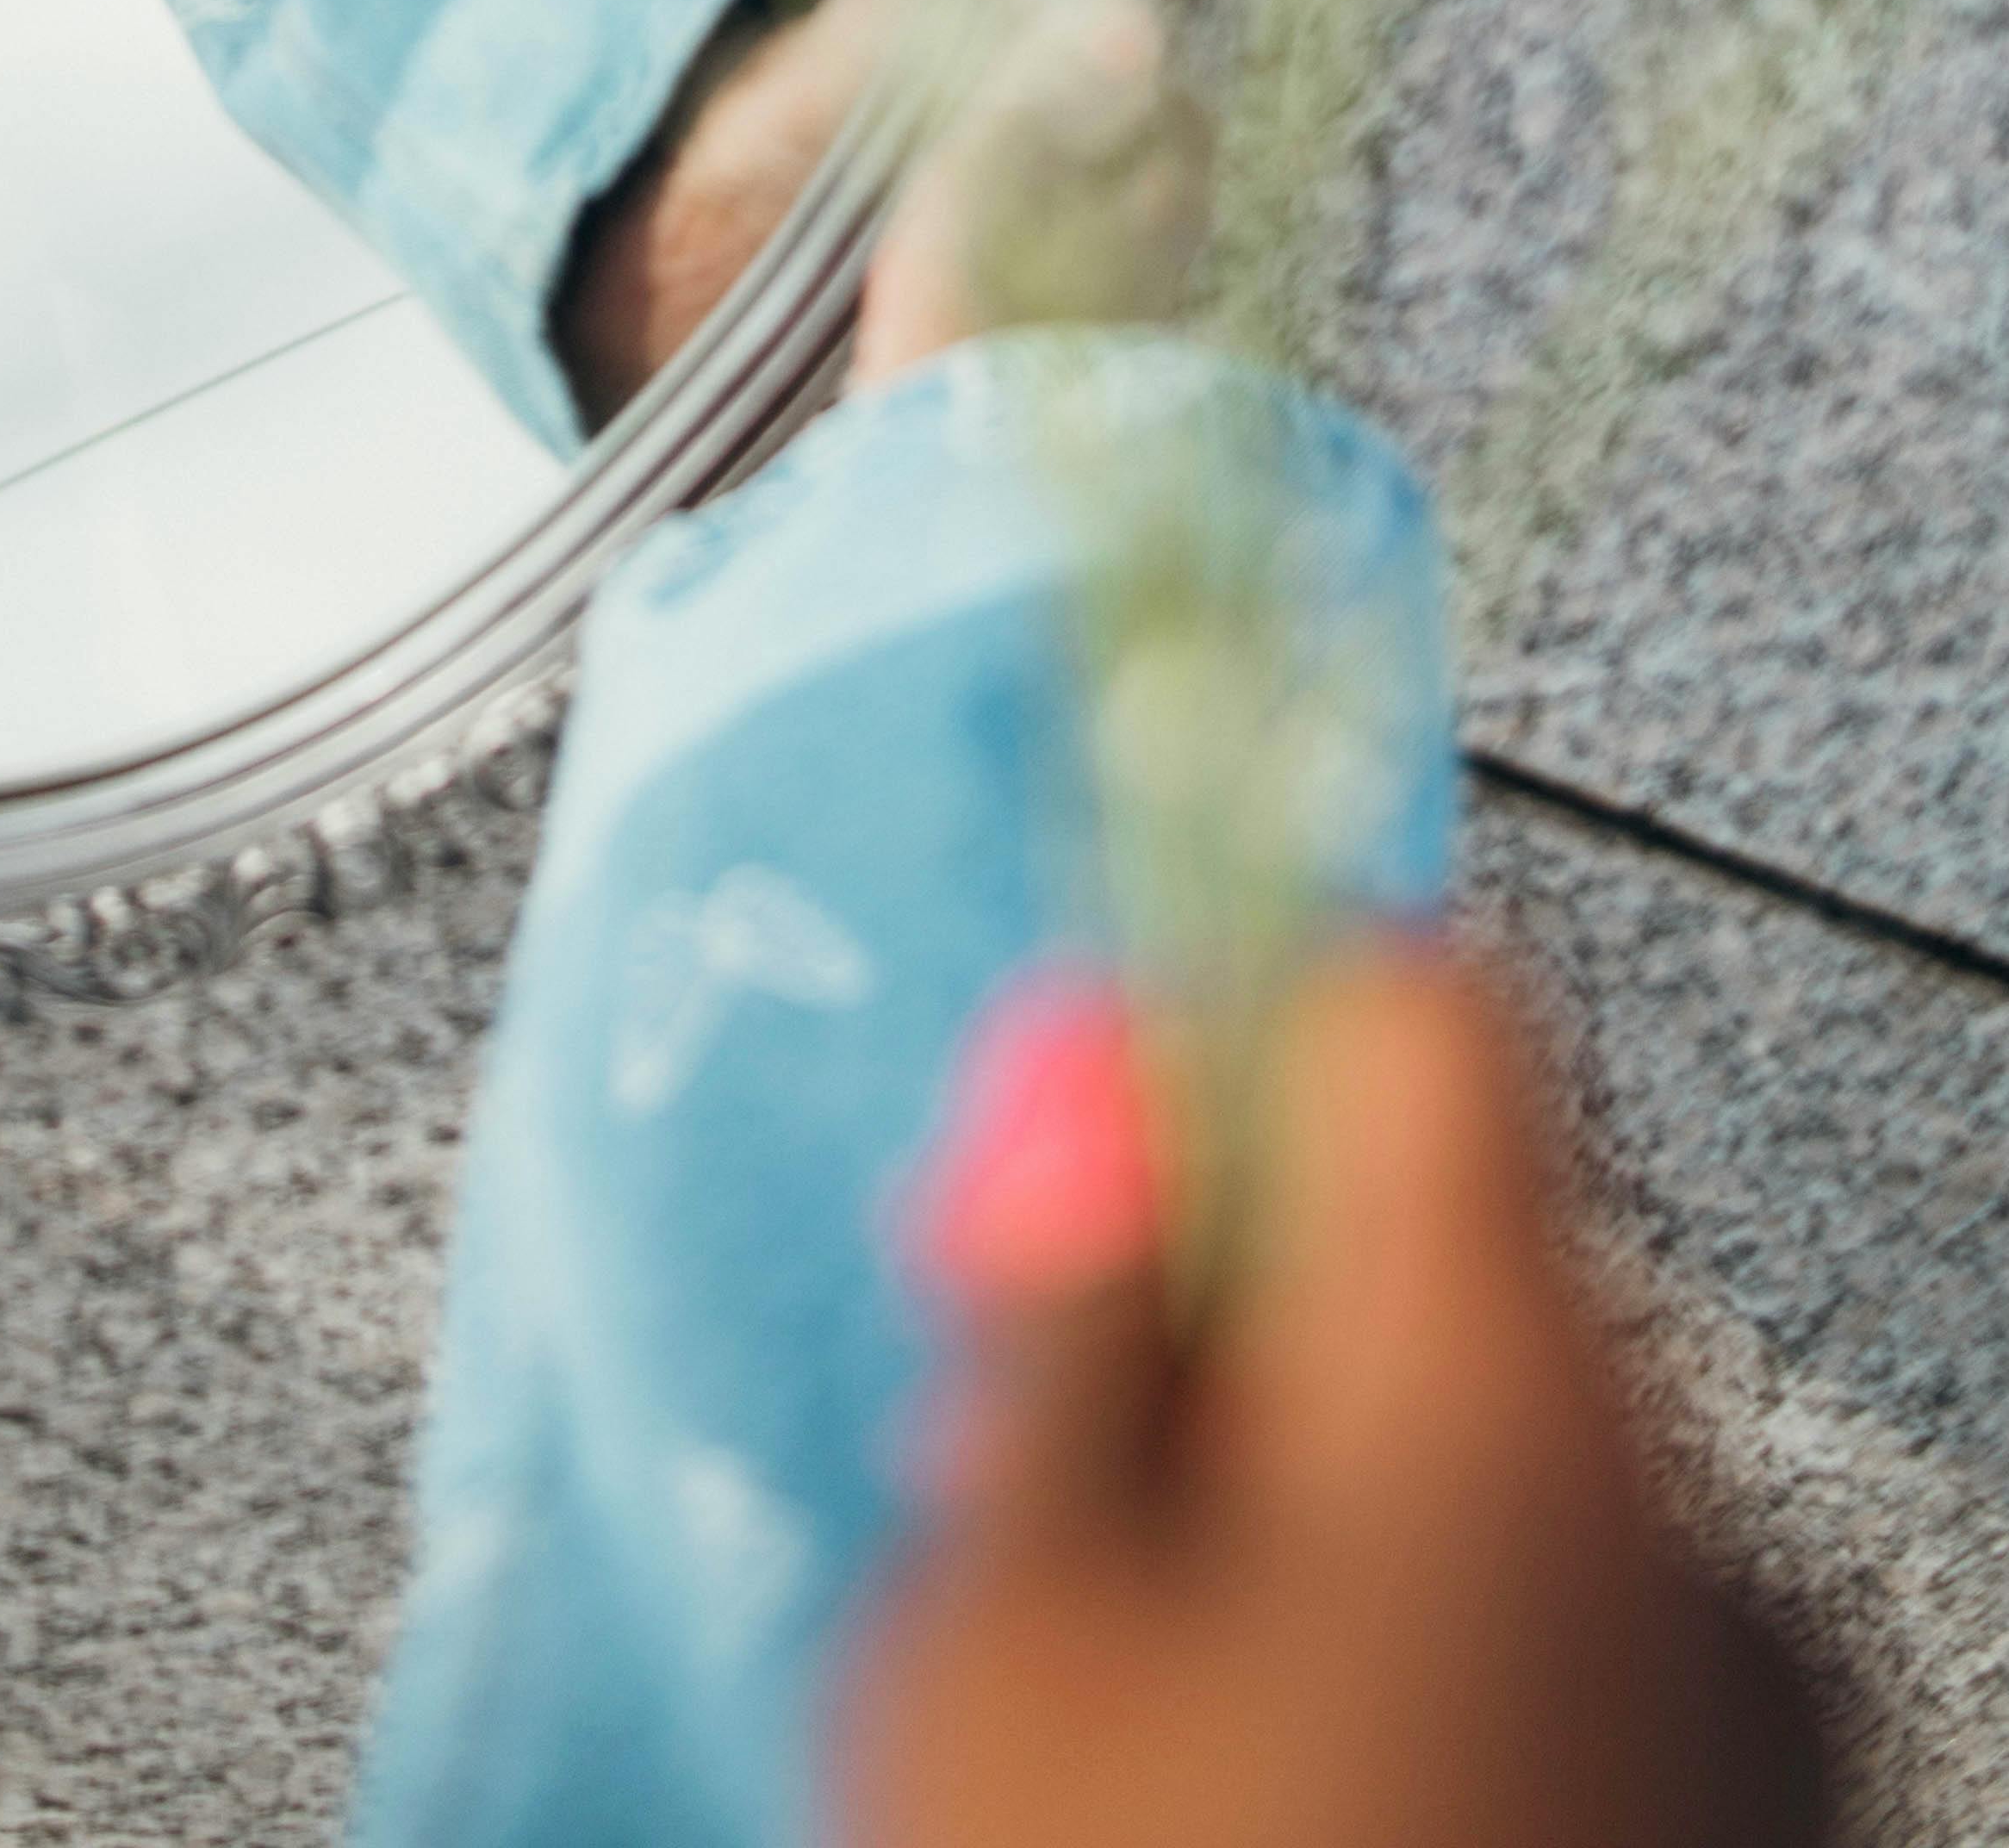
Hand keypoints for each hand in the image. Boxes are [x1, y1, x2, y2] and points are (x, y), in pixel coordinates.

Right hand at [836, 944, 1828, 1847]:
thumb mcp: (1002, 1623)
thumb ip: (1060, 1305)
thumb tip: (1086, 1066)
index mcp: (1520, 1399)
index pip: (1409, 1000)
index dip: (1215, 1014)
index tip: (1070, 1111)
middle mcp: (1703, 1537)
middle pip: (1457, 1258)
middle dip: (1233, 1314)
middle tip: (1016, 1459)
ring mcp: (1763, 1740)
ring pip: (1505, 1491)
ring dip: (1308, 1526)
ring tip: (1104, 1706)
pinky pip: (1570, 1675)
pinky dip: (1408, 1688)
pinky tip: (1245, 1820)